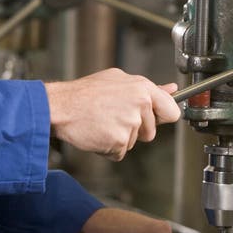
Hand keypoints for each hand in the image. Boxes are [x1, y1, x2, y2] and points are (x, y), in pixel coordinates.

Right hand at [45, 67, 179, 160]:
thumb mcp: (118, 80)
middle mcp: (140, 105)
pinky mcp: (119, 141)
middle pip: (151, 132)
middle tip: (113, 117)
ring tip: (102, 122)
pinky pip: (120, 152)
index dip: (161, 118)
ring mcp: (130, 124)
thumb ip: (149, 88)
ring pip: (133, 142)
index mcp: (142, 88)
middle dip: (135, 130)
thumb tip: (172, 89)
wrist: (61, 106)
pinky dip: (108, 148)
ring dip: (120, 138)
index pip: (171, 111)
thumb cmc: (85, 93)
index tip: (154, 119)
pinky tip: (97, 132)